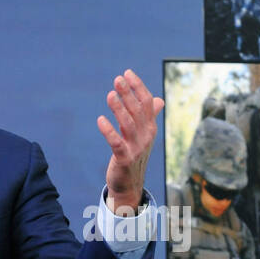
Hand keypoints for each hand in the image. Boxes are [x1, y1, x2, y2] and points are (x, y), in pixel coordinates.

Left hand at [99, 69, 162, 213]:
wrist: (130, 185)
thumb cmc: (134, 156)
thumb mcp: (143, 136)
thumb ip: (149, 117)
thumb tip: (159, 100)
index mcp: (150, 128)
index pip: (147, 103)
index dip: (138, 87)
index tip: (127, 73)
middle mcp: (146, 136)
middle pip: (138, 111)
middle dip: (128, 94)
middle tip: (117, 79)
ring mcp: (136, 148)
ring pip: (128, 125)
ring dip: (119, 109)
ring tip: (110, 95)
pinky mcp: (124, 159)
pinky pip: (116, 143)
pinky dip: (109, 131)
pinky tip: (100, 120)